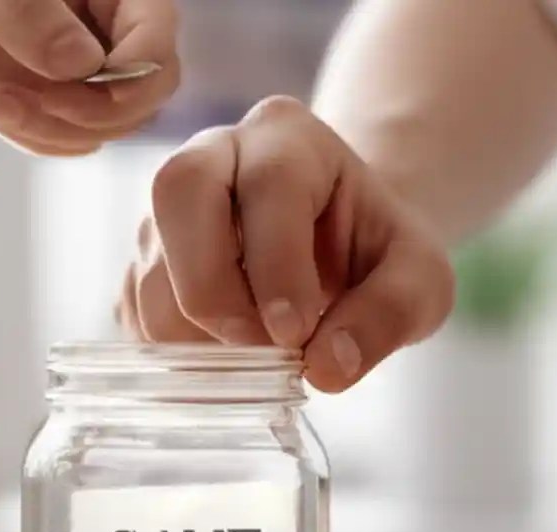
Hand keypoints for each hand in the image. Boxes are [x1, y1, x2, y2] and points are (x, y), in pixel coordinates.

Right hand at [119, 96, 454, 390]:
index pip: (269, 184)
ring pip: (149, 261)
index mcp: (290, 139)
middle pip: (179, 190)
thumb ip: (391, 314)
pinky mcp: (147, 260)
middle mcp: (217, 153)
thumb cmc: (379, 254)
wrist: (342, 249)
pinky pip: (135, 305)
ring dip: (192, 330)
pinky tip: (224, 362)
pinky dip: (172, 349)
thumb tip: (326, 367)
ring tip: (253, 360)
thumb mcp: (421, 281)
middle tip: (256, 343)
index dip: (276, 264)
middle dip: (211, 284)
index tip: (297, 332)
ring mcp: (171, 205)